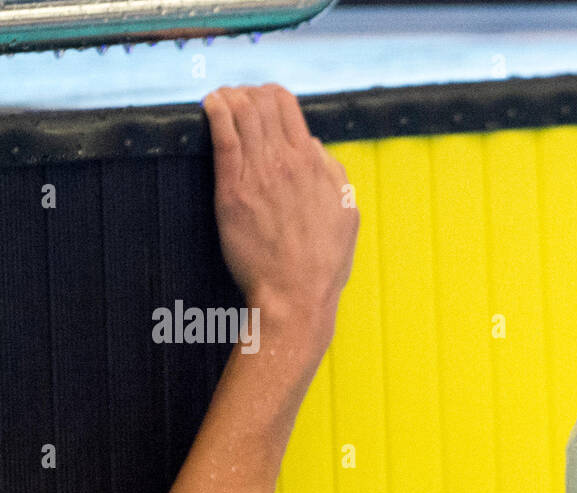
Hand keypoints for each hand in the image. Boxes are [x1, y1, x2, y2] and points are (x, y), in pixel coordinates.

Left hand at [202, 84, 359, 319]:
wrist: (296, 295)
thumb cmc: (322, 263)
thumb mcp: (347, 214)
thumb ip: (334, 175)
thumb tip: (316, 148)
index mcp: (314, 165)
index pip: (287, 105)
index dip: (270, 94)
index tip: (259, 101)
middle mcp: (287, 163)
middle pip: (261, 101)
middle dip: (245, 92)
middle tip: (234, 100)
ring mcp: (259, 175)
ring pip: (241, 112)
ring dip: (227, 98)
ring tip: (218, 100)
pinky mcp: (233, 191)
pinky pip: (223, 138)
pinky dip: (215, 113)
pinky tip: (209, 105)